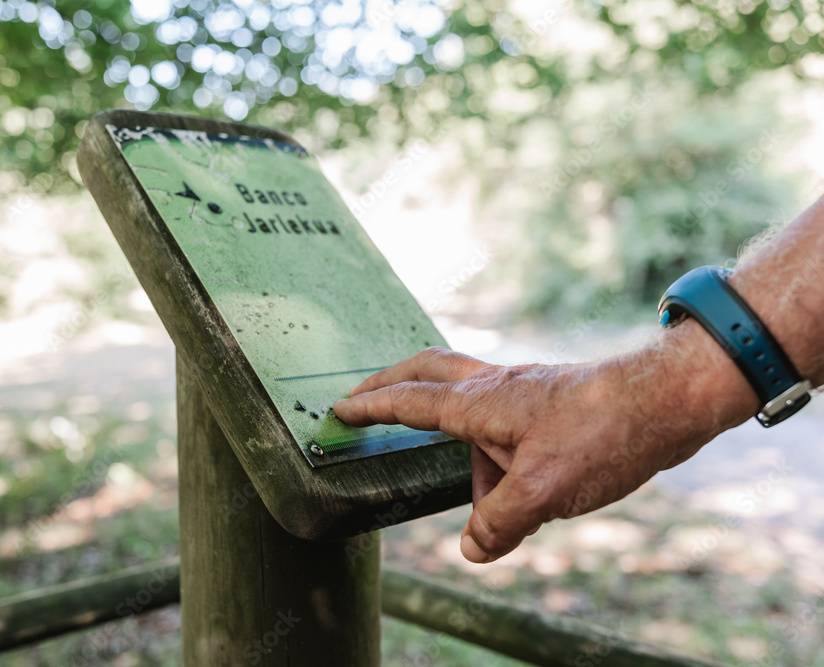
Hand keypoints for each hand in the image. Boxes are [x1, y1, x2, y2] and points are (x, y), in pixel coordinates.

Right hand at [333, 321, 757, 562]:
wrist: (667, 400)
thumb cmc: (603, 432)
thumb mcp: (543, 490)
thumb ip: (498, 522)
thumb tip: (473, 549)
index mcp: (480, 403)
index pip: (410, 401)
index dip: (371, 406)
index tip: (340, 408)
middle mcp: (493, 387)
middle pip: (426, 371)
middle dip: (390, 382)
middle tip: (364, 395)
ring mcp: (522, 391)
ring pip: (468, 405)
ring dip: (460, 447)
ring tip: (491, 508)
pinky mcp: (547, 403)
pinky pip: (501, 422)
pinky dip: (491, 451)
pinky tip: (522, 492)